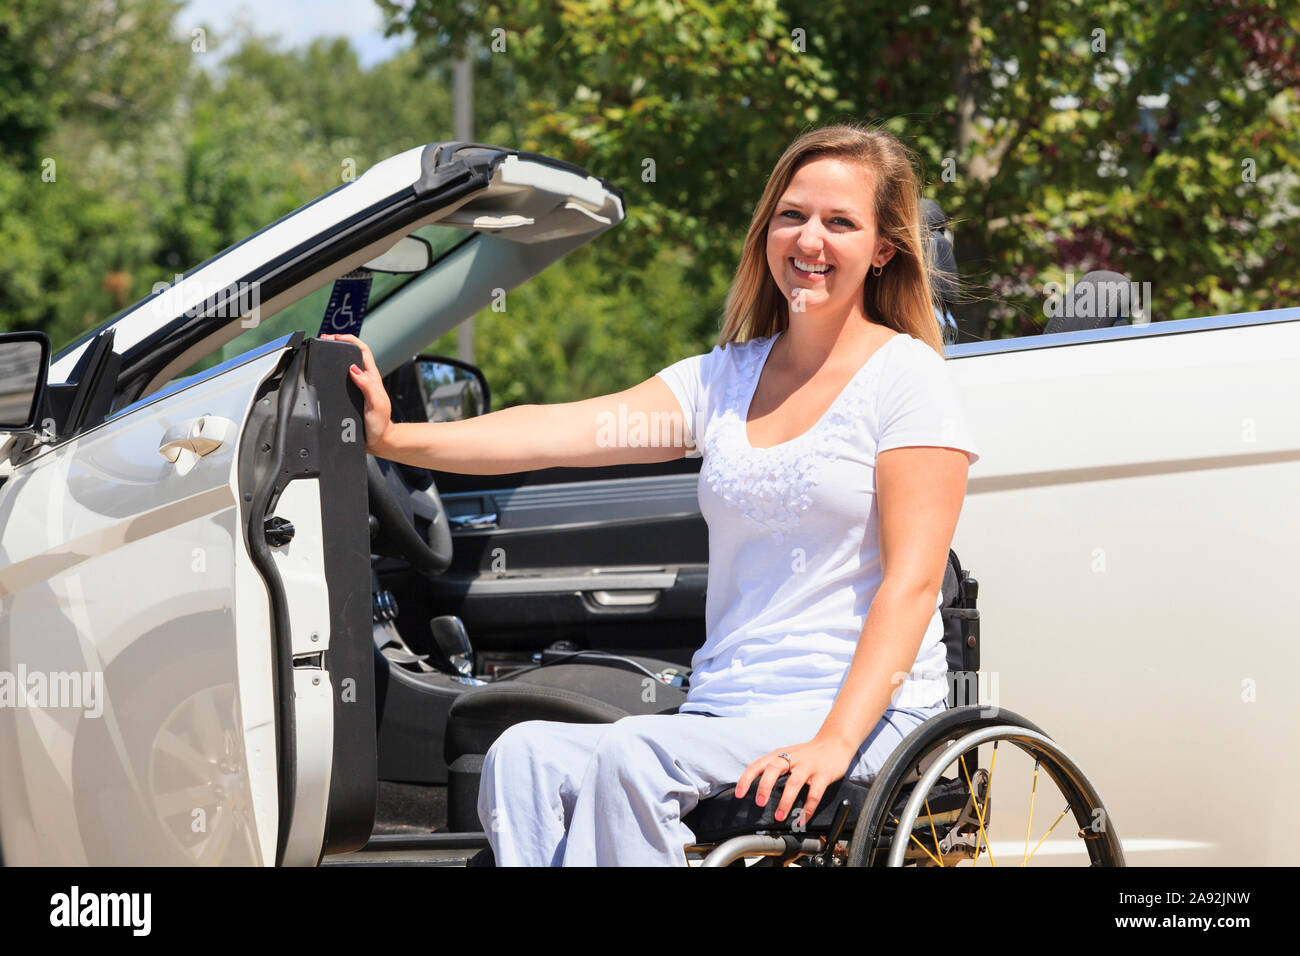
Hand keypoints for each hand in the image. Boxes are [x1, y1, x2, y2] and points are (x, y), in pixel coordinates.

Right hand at [320, 333, 391, 453]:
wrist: (379, 440)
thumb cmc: (380, 423)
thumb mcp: (375, 403)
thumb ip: (367, 386)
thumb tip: (354, 369)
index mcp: (371, 378)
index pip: (362, 351)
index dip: (350, 340)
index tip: (335, 337)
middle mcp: (364, 380)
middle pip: (351, 355)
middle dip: (338, 344)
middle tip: (322, 340)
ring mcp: (357, 387)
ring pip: (345, 366)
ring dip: (334, 357)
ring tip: (320, 351)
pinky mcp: (350, 396)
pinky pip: (340, 380)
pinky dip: (331, 373)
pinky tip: (323, 373)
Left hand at [734, 735, 858, 826]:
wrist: (835, 743)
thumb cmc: (808, 754)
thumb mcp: (788, 755)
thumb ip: (773, 767)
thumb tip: (757, 789)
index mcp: (780, 754)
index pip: (758, 764)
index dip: (747, 779)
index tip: (739, 794)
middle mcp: (793, 758)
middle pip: (773, 769)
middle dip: (764, 786)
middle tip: (760, 803)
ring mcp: (808, 766)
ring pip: (794, 782)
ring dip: (785, 801)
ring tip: (779, 816)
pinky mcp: (823, 775)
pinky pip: (814, 793)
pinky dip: (808, 808)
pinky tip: (802, 819)